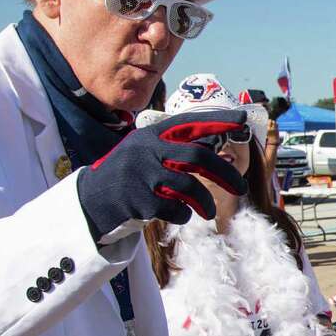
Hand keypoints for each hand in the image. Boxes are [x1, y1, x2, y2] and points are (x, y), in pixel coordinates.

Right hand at [77, 111, 249, 241]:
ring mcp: (142, 175)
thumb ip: (176, 147)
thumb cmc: (130, 173)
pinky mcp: (139, 200)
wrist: (93, 198)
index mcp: (152, 134)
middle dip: (225, 173)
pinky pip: (175, 209)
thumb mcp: (147, 150)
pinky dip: (184, 214)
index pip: (190, 123)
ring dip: (205, 202)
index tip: (243, 120)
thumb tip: (217, 145)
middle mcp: (147, 150)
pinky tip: (182, 215)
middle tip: (242, 187)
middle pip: (196, 158)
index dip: (218, 121)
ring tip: (210, 212)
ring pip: (188, 187)